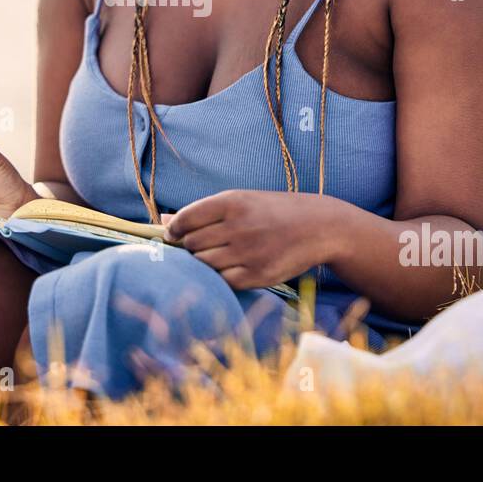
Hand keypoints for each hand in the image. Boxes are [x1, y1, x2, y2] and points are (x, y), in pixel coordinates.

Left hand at [163, 189, 337, 290]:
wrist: (319, 227)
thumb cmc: (272, 211)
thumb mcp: (241, 201)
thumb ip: (202, 211)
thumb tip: (163, 221)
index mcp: (232, 202)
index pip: (186, 219)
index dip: (173, 229)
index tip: (172, 234)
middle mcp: (239, 227)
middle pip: (192, 244)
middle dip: (189, 246)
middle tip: (200, 245)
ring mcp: (248, 253)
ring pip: (204, 264)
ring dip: (203, 262)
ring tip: (218, 255)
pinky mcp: (258, 275)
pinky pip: (223, 280)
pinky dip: (221, 276)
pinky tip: (231, 267)